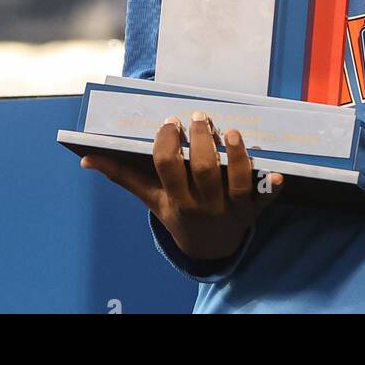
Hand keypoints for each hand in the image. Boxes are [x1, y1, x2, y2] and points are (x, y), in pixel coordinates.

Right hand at [81, 113, 282, 263]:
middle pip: (204, 169)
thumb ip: (124, 177)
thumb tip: (87, 158)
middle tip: (199, 116)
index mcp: (176, 200)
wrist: (208, 247)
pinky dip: (273, 186)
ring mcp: (232, 207)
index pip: (167, 167)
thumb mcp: (151, 199)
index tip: (169, 122)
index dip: (167, 142)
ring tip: (231, 131)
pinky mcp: (255, 208)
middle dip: (201, 141)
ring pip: (237, 180)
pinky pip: (267, 197)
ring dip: (237, 155)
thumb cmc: (178, 213)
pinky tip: (277, 173)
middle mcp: (204, 204)